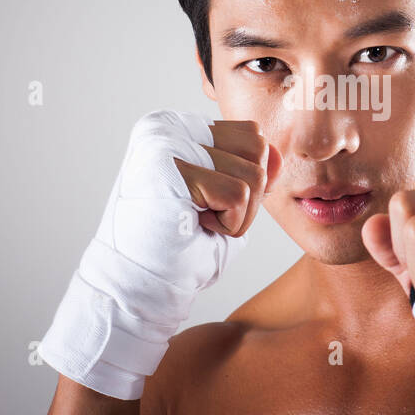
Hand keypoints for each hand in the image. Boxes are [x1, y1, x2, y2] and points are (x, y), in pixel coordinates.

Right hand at [37, 110, 278, 399]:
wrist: (135, 289)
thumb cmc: (178, 250)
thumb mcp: (225, 201)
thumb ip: (249, 170)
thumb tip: (279, 154)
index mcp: (177, 125)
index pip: (250, 135)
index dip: (247, 181)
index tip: (206, 206)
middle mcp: (167, 125)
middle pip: (257, 147)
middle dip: (248, 196)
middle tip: (204, 219)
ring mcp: (165, 141)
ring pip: (254, 173)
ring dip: (239, 215)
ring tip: (197, 225)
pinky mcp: (170, 167)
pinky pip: (240, 194)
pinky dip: (230, 225)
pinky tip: (191, 230)